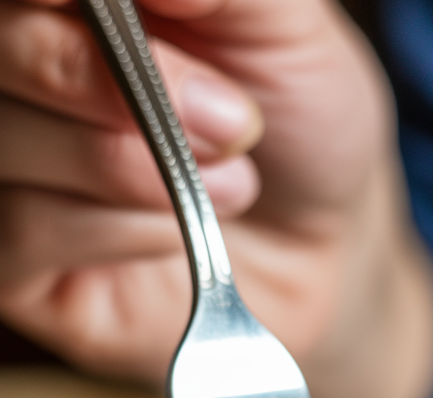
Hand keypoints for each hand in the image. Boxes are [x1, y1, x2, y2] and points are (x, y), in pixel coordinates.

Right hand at [0, 0, 432, 397]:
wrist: (323, 243)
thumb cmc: (295, 121)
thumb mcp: (282, 23)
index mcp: (72, 1)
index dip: (67, 1)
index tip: (161, 15)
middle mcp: (20, 70)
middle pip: (0, 45)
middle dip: (111, 80)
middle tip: (230, 119)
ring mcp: (11, 163)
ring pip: (10, 138)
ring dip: (137, 166)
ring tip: (232, 184)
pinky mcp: (15, 259)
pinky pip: (28, 228)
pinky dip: (125, 230)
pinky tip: (179, 234)